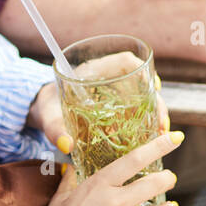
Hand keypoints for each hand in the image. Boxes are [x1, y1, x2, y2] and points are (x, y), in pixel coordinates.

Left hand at [29, 69, 171, 147]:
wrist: (43, 112)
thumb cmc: (46, 107)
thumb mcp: (48, 116)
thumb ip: (54, 129)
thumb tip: (66, 144)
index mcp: (93, 71)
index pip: (124, 61)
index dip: (142, 70)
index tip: (155, 86)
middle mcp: (107, 80)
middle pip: (140, 82)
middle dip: (155, 101)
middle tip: (161, 122)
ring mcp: (113, 94)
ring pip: (141, 98)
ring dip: (154, 113)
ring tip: (160, 133)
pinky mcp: (115, 109)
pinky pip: (135, 111)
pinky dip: (145, 122)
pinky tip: (151, 138)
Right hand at [46, 130, 185, 205]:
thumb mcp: (62, 197)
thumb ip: (70, 179)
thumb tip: (72, 165)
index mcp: (99, 184)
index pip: (134, 159)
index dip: (158, 146)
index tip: (176, 137)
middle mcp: (115, 200)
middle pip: (152, 183)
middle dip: (165, 178)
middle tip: (169, 177)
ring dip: (167, 204)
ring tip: (171, 202)